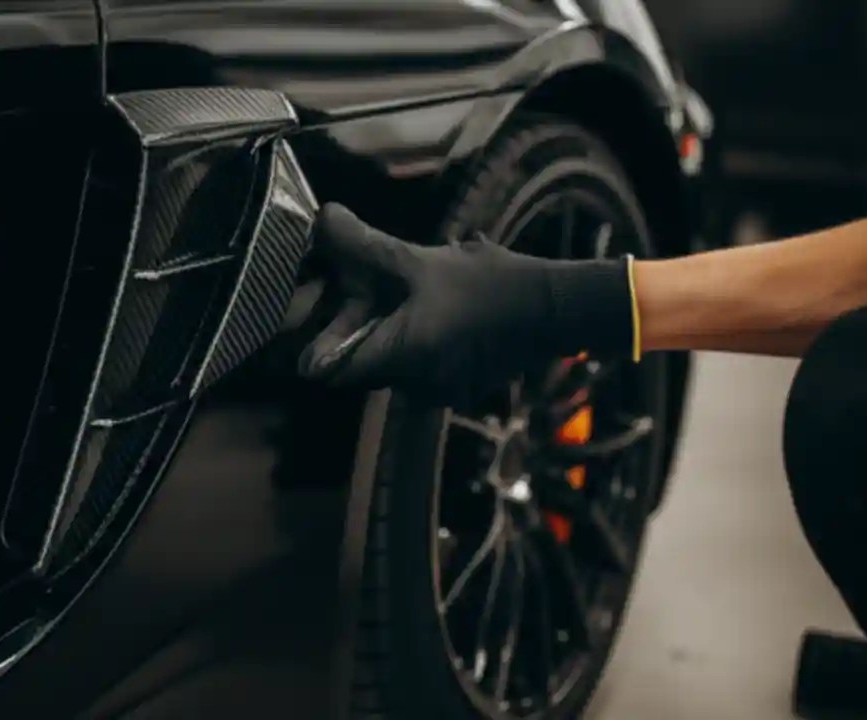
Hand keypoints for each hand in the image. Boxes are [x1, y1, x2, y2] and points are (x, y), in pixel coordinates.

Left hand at [297, 204, 633, 402]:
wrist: (555, 309)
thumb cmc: (488, 286)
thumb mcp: (420, 262)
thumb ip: (366, 246)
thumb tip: (324, 220)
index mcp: (399, 358)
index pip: (326, 370)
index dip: (312, 344)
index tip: (310, 317)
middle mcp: (413, 386)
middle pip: (358, 363)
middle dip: (353, 327)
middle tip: (357, 289)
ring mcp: (437, 390)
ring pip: (389, 362)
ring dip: (384, 329)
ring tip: (398, 291)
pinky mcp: (457, 386)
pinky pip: (417, 365)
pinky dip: (412, 338)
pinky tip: (429, 306)